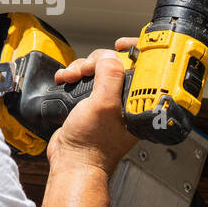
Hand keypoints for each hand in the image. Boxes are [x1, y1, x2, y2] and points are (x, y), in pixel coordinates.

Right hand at [45, 36, 140, 174]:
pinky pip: (86, 81)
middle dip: (95, 61)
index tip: (119, 44)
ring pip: (97, 70)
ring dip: (81, 68)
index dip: (131, 51)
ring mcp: (108, 102)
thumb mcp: (103, 105)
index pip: (141, 67)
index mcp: (137, 101)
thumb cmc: (92, 144)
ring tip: (70, 77)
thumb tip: (109, 56)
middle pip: (114, 64)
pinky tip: (66, 79)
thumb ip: (110, 76)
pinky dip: (74, 76)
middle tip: (85, 69)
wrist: (71, 162)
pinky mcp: (92, 104)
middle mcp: (125, 100)